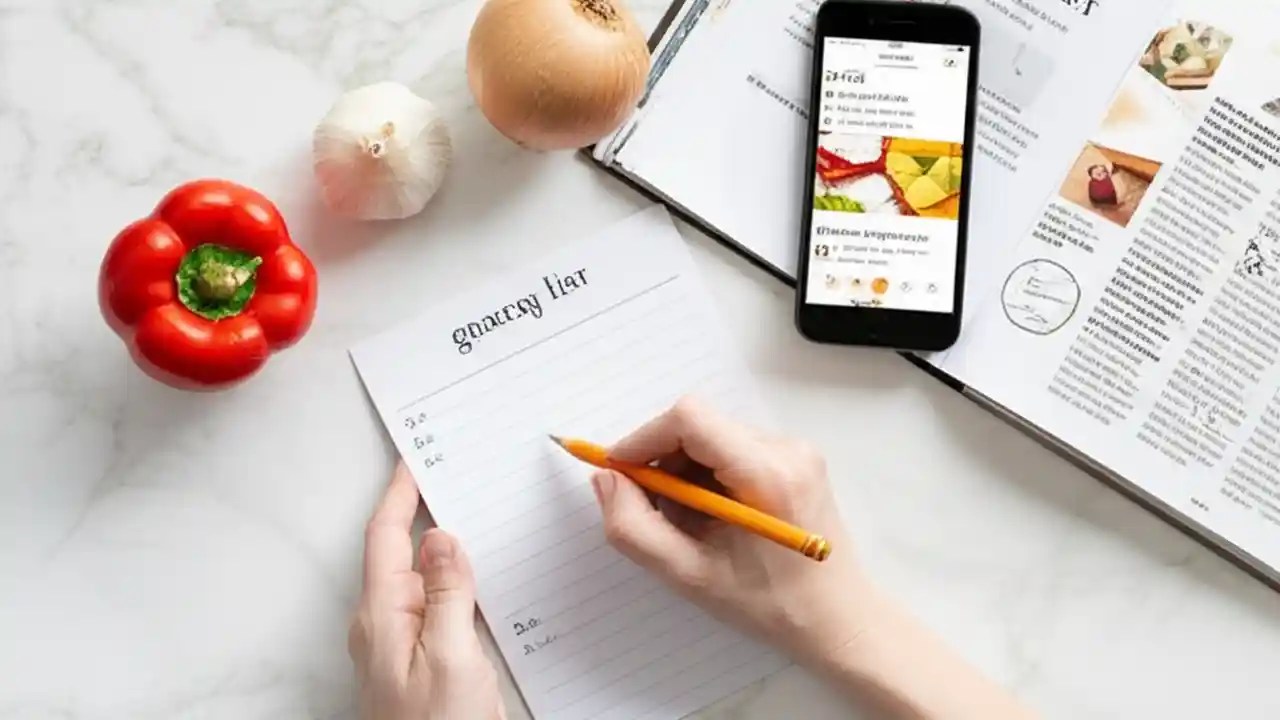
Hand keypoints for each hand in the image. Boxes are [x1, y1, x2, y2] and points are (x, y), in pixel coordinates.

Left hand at [349, 464, 505, 719]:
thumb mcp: (451, 658)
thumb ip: (446, 594)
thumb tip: (440, 537)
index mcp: (383, 617)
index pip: (386, 537)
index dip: (399, 493)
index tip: (414, 457)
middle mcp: (385, 627)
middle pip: (401, 553)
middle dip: (424, 512)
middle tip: (450, 472)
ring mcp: (402, 648)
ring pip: (423, 581)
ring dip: (444, 548)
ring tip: (470, 513)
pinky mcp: (423, 665)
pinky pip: (436, 609)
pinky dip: (457, 584)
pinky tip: (479, 578)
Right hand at [589, 397, 874, 668]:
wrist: (838, 619)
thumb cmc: (770, 605)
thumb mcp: (689, 575)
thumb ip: (633, 527)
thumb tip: (605, 480)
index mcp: (767, 474)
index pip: (689, 418)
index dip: (643, 438)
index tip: (619, 472)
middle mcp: (787, 449)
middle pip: (699, 425)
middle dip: (662, 460)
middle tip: (653, 509)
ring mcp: (796, 450)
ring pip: (713, 436)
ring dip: (685, 470)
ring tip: (689, 522)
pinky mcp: (796, 459)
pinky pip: (733, 448)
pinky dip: (708, 474)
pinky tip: (713, 516)